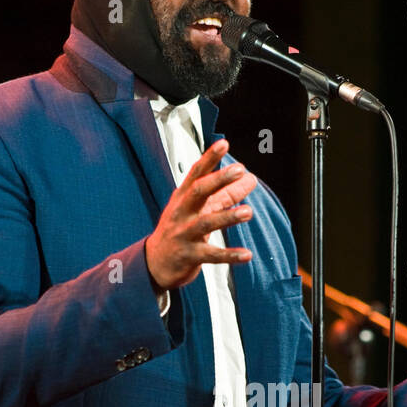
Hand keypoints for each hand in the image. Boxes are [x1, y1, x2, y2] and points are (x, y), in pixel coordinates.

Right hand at [144, 138, 255, 289]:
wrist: (156, 263)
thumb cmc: (180, 229)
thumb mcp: (199, 209)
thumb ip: (226, 194)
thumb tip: (250, 178)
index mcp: (183, 197)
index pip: (196, 173)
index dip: (209, 158)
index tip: (224, 143)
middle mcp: (182, 212)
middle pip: (198, 192)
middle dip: (218, 179)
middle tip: (240, 170)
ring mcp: (184, 234)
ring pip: (206, 223)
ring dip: (227, 217)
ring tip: (248, 212)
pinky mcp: (190, 256)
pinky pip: (211, 256)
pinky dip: (229, 256)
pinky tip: (247, 254)